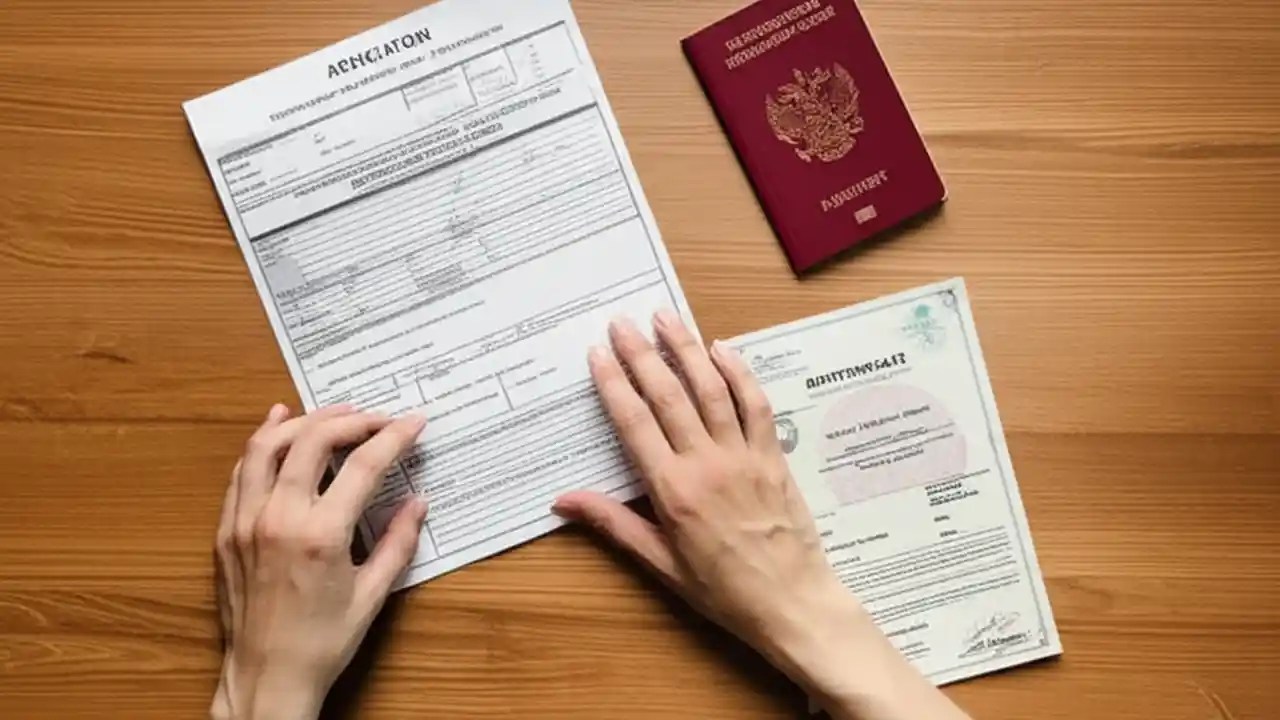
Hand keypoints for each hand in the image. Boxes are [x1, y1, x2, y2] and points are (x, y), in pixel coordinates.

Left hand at [211, 404, 427, 719]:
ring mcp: (246, 522)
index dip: (393, 437)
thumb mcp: (373, 595)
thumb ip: (398, 542)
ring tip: (333, 413)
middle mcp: (278, 519)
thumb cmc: (322, 643)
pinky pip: (242, 472)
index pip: (363, 465)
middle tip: (377, 418)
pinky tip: (278, 426)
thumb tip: (418, 503)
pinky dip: (262, 443)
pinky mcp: (226, 530)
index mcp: (320, 536)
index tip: (413, 423)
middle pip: (314, 441)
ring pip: (268, 446)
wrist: (267, 677)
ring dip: (304, 421)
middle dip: (351, 420)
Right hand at [554, 312, 970, 719]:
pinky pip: (755, 404)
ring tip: (666, 317)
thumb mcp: (661, 564)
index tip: (598, 353)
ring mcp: (744, 455)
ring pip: (712, 388)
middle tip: (622, 322)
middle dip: (642, 354)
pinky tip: (722, 348)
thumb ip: (614, 524)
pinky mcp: (773, 456)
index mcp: (674, 491)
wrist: (791, 603)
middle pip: (669, 395)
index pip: (635, 423)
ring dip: (686, 348)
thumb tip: (563, 500)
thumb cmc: (723, 591)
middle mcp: (707, 464)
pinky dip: (739, 372)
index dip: (613, 384)